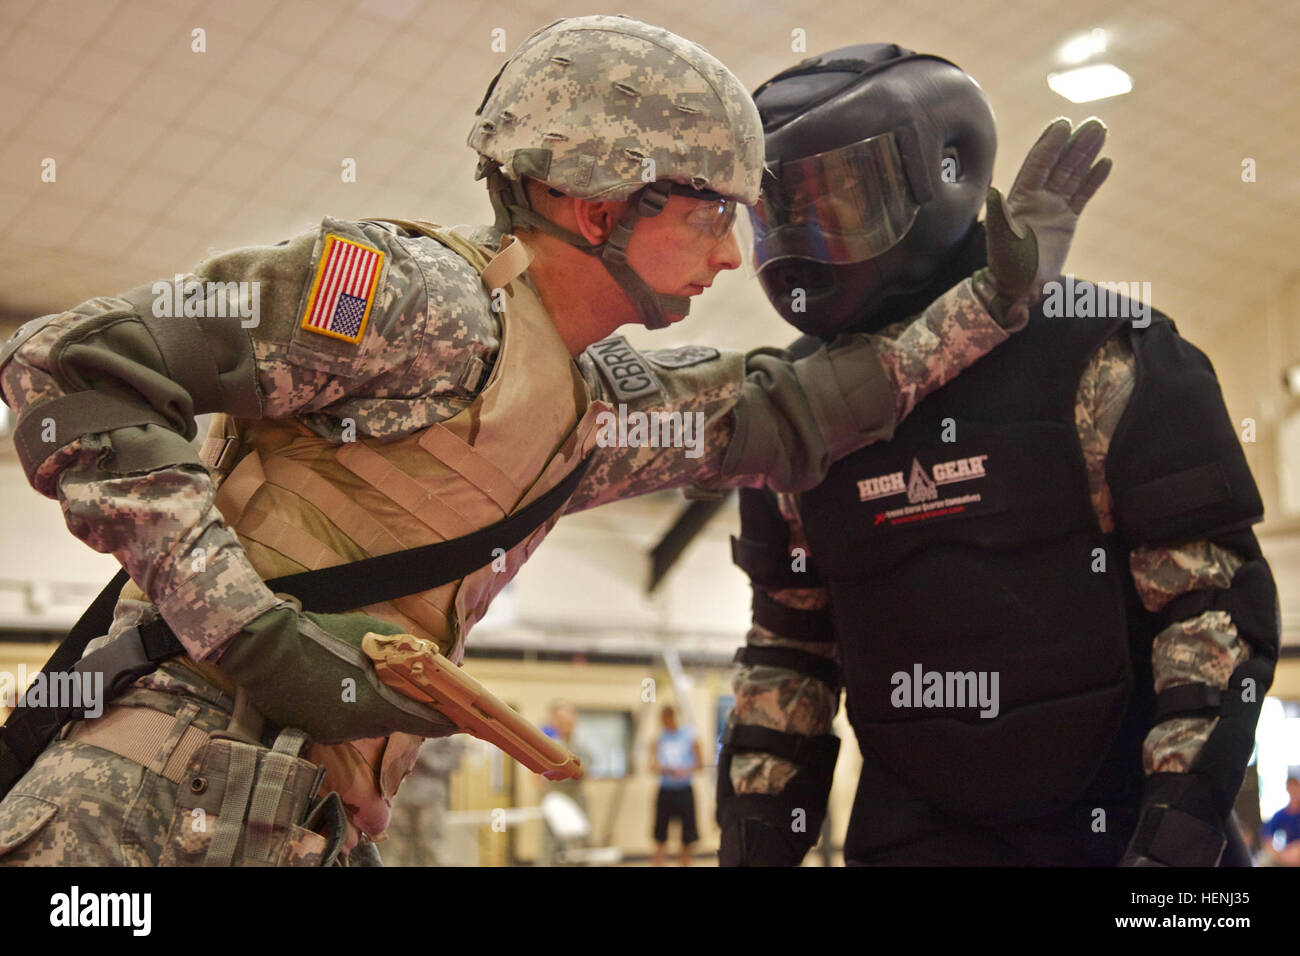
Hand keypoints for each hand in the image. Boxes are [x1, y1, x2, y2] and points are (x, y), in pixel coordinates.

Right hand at [216, 602, 458, 742]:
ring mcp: (330, 732)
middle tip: (418, 696)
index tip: (457, 721)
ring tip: (379, 688)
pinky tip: (347, 691)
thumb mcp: (368, 633)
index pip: (417, 722)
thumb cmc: (321, 636)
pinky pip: (342, 724)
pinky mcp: (311, 731)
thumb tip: (423, 655)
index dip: (440, 722)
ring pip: (366, 725)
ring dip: (377, 710)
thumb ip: (400, 647)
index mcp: (372, 706)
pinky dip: (352, 711)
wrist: (265, 648)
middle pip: (391, 723)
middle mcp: (354, 727)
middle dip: (406, 711)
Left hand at [982, 117, 1111, 325]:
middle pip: (1059, 164)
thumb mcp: (1000, 240)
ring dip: (1086, 154)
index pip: (1037, 165)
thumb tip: (994, 193)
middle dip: (1075, 143)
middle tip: (1094, 122)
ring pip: (1072, 175)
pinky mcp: (1067, 221)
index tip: (1063, 124)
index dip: (1049, 145)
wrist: (1018, 288)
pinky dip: (1093, 180)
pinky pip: (1082, 195)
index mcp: (1020, 199)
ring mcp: (1053, 208)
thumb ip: (999, 216)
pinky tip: (1106, 162)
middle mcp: (1037, 199)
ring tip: (1102, 131)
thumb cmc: (1006, 266)